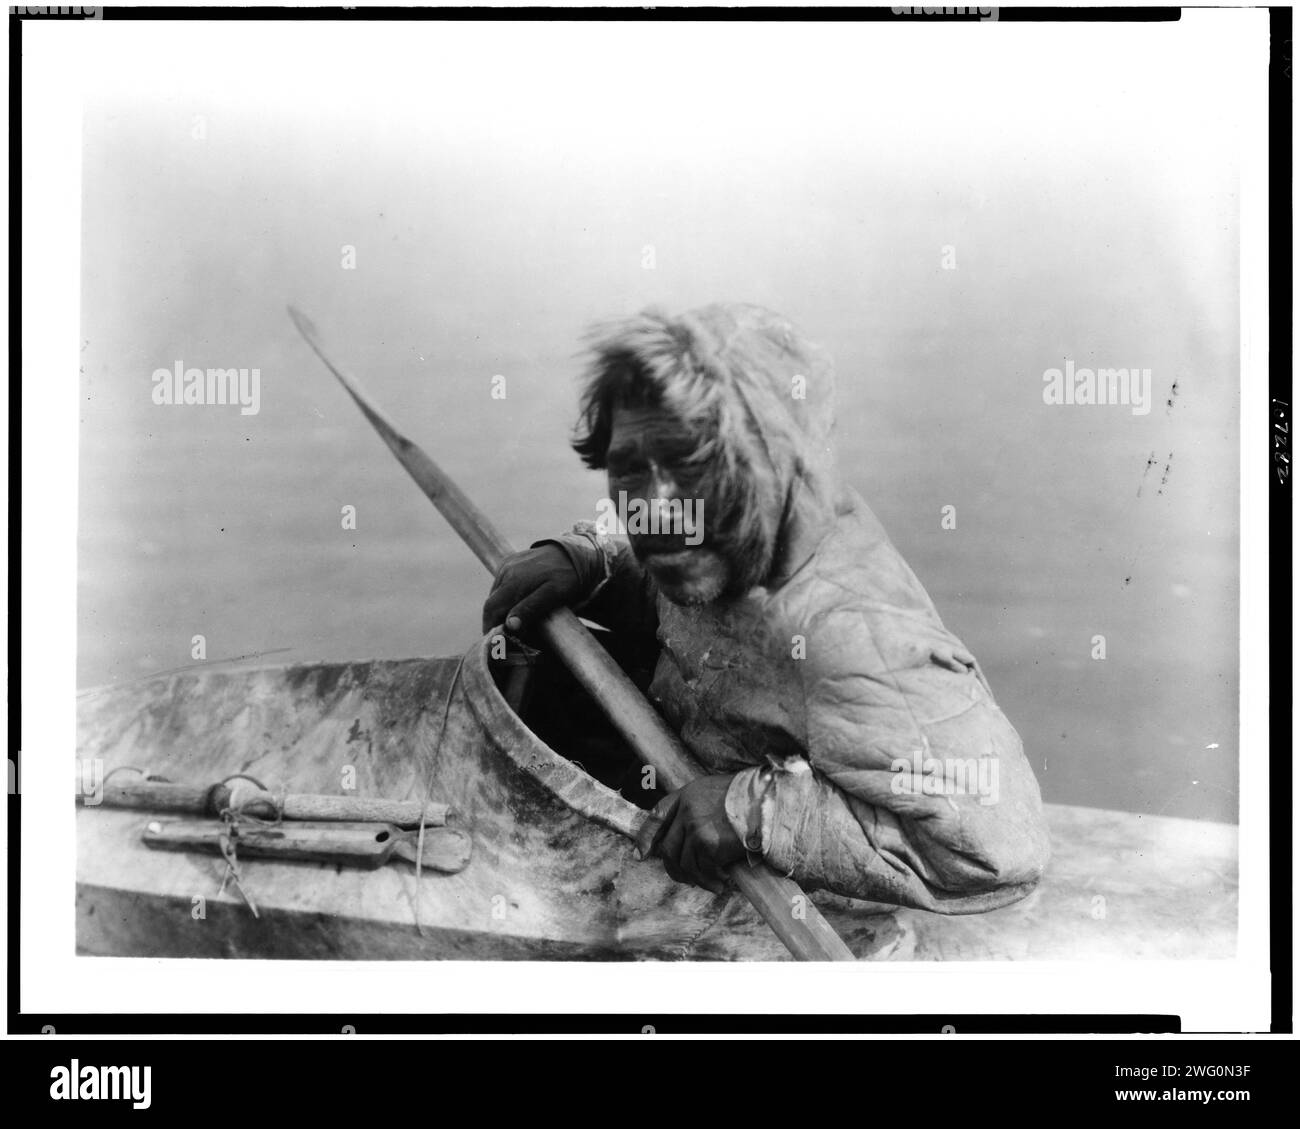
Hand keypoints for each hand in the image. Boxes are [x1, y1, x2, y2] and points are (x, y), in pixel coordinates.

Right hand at [482, 544, 587, 638]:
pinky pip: (502, 583)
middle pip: (491, 602)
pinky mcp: (511, 561)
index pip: (491, 609)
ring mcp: (507, 565)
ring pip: (496, 593)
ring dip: (500, 609)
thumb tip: (509, 624)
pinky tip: (516, 605)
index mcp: (514, 581)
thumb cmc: (567, 577)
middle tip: (504, 637)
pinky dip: (505, 597)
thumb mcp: (554, 595)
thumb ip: (531, 608)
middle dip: (494, 620)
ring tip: (512, 623)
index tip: (496, 642)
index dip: (490, 627)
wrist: (576, 553)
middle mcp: (506, 571)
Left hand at [634, 775, 745, 894]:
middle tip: (688, 880)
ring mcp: (694, 827)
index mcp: (687, 794)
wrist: (766, 802)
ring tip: (715, 885)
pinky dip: (712, 879)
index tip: (641, 854)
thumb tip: (692, 836)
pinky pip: (703, 869)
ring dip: (698, 879)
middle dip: (674, 869)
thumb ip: (700, 808)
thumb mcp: (717, 792)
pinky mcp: (707, 843)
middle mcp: (686, 810)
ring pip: (685, 863)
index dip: (646, 836)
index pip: (657, 815)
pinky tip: (724, 882)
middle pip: (669, 847)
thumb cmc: (750, 798)